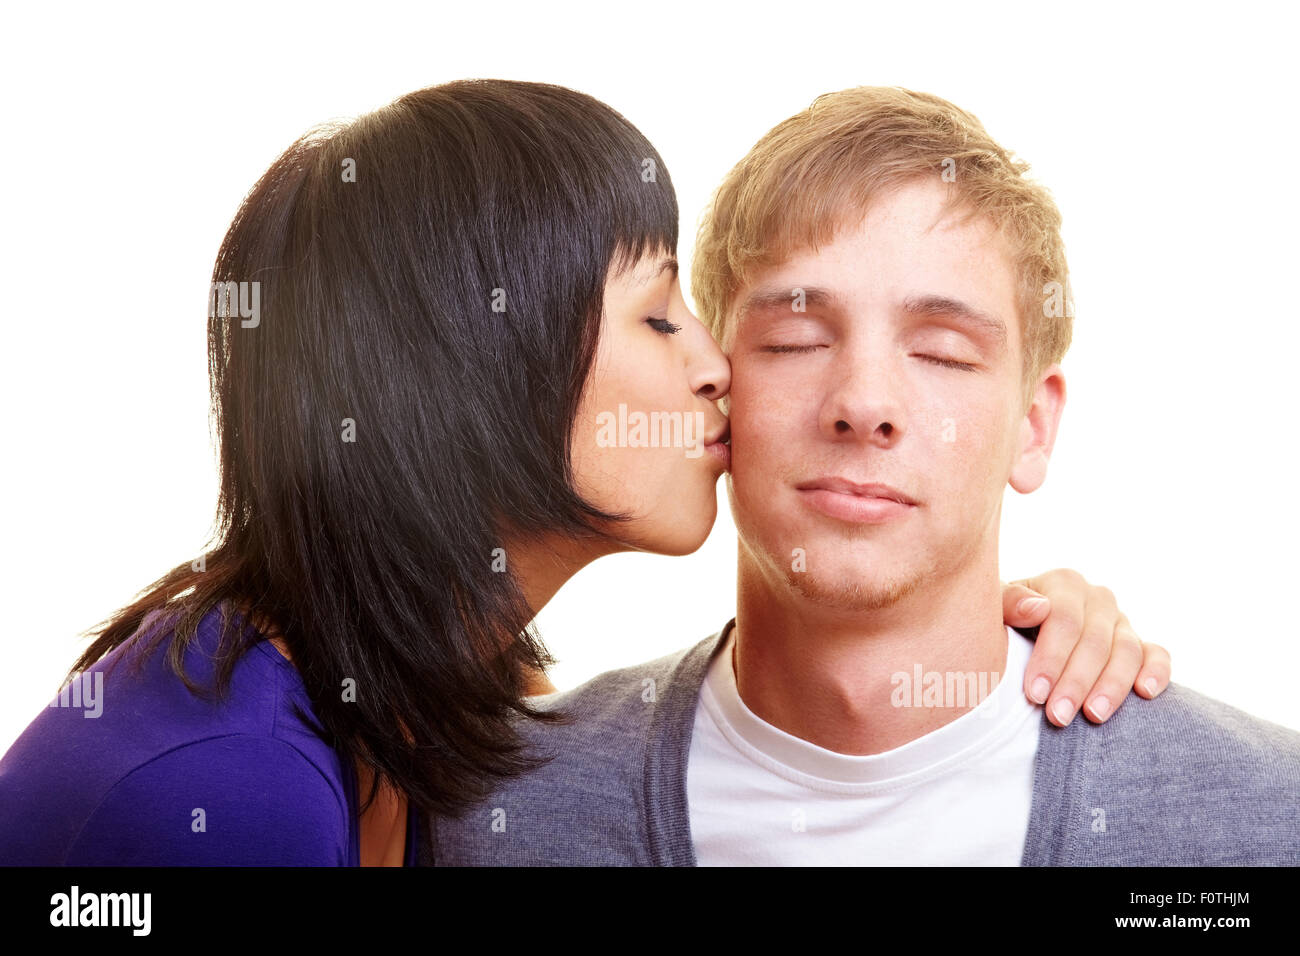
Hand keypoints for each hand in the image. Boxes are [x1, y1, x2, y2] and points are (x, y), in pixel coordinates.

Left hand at [1001, 570, 1169, 726]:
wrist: (1016, 633)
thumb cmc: (1002, 623)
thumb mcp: (993, 609)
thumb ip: (1008, 603)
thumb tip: (1039, 608)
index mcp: (1063, 584)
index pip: (1063, 619)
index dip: (1051, 657)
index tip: (1035, 693)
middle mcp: (1096, 598)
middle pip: (1094, 640)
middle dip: (1076, 682)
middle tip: (1058, 716)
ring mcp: (1120, 621)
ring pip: (1127, 651)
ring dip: (1112, 686)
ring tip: (1092, 717)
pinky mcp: (1139, 644)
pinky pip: (1156, 655)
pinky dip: (1156, 672)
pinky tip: (1146, 693)